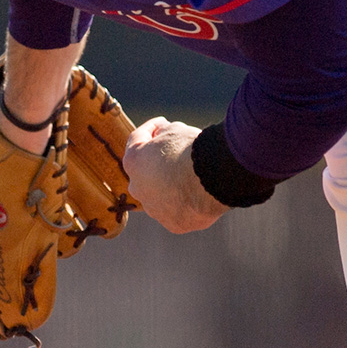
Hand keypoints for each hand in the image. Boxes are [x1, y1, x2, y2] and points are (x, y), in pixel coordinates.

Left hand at [123, 118, 226, 233]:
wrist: (212, 176)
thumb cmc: (191, 149)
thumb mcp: (174, 130)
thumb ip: (163, 134)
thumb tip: (163, 136)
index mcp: (133, 161)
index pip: (137, 140)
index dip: (151, 129)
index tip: (163, 123)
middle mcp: (138, 188)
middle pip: (145, 173)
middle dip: (156, 162)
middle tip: (175, 152)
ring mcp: (155, 209)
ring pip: (160, 196)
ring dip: (170, 186)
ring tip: (191, 175)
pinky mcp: (174, 224)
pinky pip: (178, 211)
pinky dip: (185, 203)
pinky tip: (199, 193)